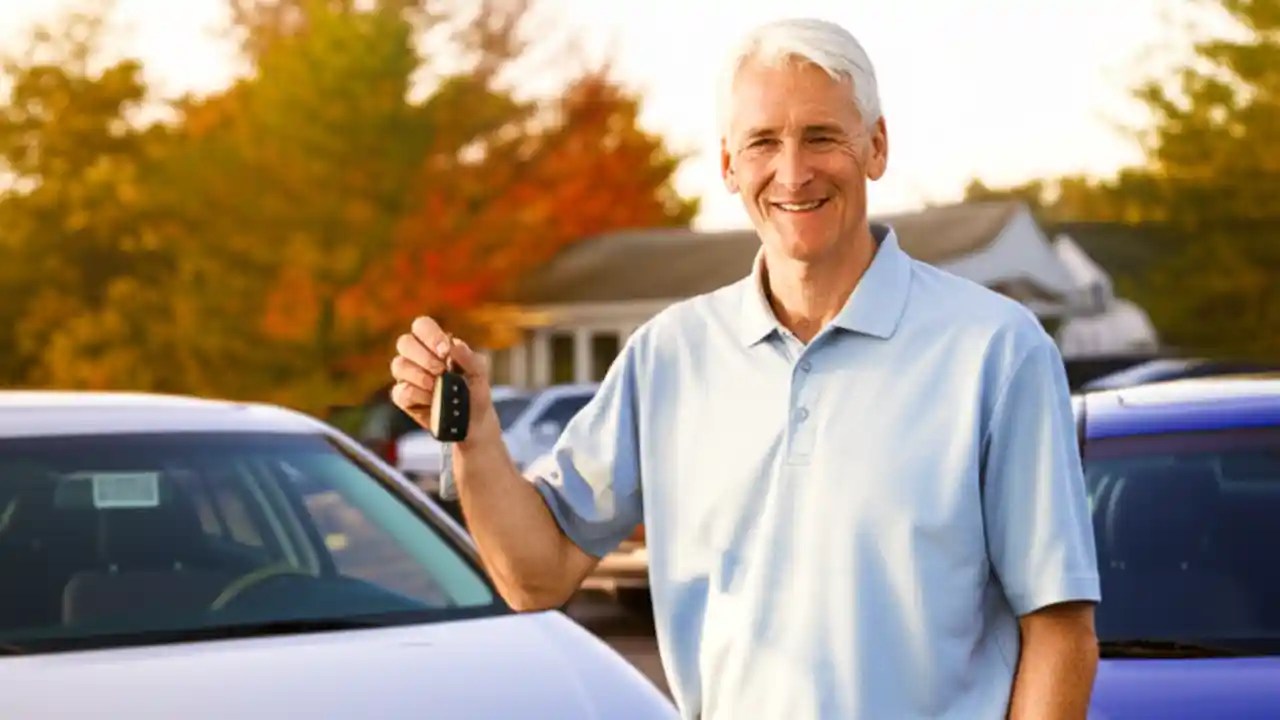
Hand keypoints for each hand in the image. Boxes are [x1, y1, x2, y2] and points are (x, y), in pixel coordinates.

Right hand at [389, 316, 494, 441]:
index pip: (421, 326)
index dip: (430, 335)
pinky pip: (400, 391)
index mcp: (434, 344)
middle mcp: (417, 356)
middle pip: (404, 342)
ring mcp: (407, 377)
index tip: (445, 351)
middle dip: (425, 357)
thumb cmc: (474, 392)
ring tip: (437, 387)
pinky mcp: (403, 398)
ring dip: (420, 376)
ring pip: (399, 365)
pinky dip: (417, 395)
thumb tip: (454, 346)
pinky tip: (431, 401)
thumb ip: (469, 358)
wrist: (473, 422)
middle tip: (442, 371)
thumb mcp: (480, 373)